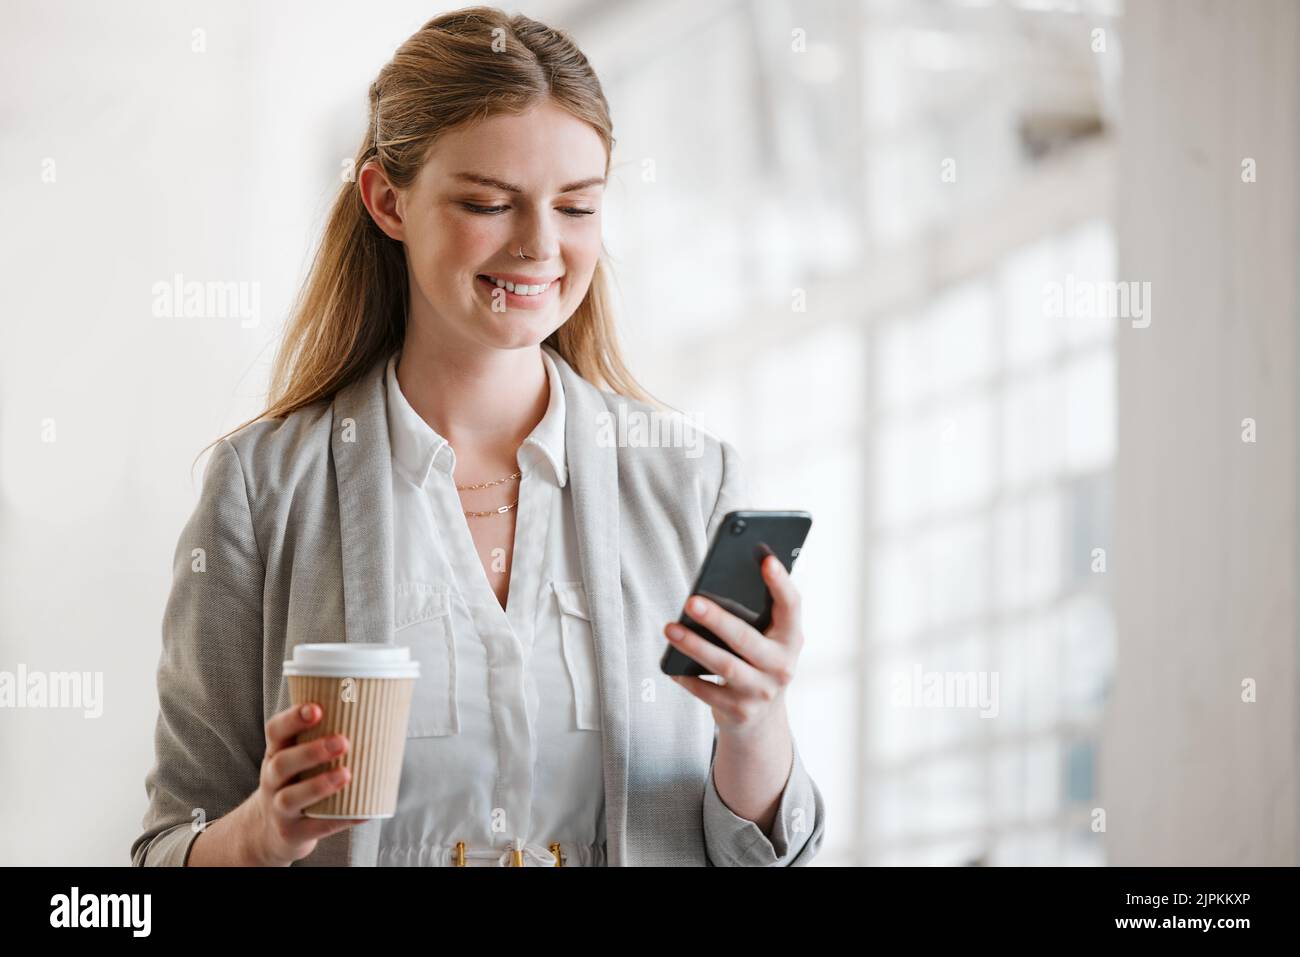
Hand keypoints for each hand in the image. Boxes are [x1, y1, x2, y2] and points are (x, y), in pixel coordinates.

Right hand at [237, 703, 367, 865]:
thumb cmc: (299, 782)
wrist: (273, 831)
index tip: (316, 708)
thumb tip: (385, 715)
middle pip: (282, 763)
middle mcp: (272, 780)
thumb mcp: (300, 758)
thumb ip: (328, 737)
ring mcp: (278, 809)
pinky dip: (339, 820)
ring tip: (346, 774)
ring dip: (319, 785)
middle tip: (343, 742)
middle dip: (311, 751)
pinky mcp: (291, 834)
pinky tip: (363, 813)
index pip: (275, 731)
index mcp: (277, 753)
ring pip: (291, 797)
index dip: (293, 718)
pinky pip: (315, 828)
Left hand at [664, 554, 804, 738]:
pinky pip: (707, 691)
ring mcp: (762, 692)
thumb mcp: (768, 641)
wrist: (762, 720)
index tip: (766, 559)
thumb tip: (716, 586)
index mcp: (791, 639)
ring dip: (694, 646)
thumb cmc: (758, 663)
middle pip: (746, 639)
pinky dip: (687, 677)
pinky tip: (672, 666)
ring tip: (670, 629)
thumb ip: (756, 617)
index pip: (791, 606)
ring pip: (724, 666)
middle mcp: (782, 666)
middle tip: (691, 601)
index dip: (781, 582)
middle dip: (717, 619)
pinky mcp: (740, 712)